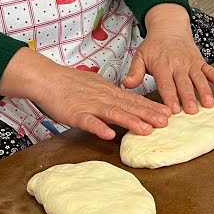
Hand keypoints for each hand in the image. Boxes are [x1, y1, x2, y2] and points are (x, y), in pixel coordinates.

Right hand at [0, 47, 170, 140]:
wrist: (46, 78)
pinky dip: (99, 127)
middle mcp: (103, 97)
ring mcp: (89, 105)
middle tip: (166, 122)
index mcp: (108, 91)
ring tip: (147, 130)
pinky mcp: (75, 113)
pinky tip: (109, 135)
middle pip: (129, 106)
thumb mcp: (95, 87)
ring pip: (113, 113)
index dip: (151, 107)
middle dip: (148, 115)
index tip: (167, 113)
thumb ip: (110, 97)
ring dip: (131, 121)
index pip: (134, 99)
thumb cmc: (69, 84)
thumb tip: (126, 106)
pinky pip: (88, 121)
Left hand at [123, 4, 213, 114]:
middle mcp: (177, 64)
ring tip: (208, 103)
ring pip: (198, 78)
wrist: (169, 26)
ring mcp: (190, 62)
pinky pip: (209, 69)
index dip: (170, 96)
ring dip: (204, 90)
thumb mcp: (140, 55)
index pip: (166, 83)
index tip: (173, 109)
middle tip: (192, 110)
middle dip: (188, 97)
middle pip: (184, 83)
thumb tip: (127, 85)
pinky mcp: (199, 60)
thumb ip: (134, 71)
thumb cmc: (154, 45)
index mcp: (162, 65)